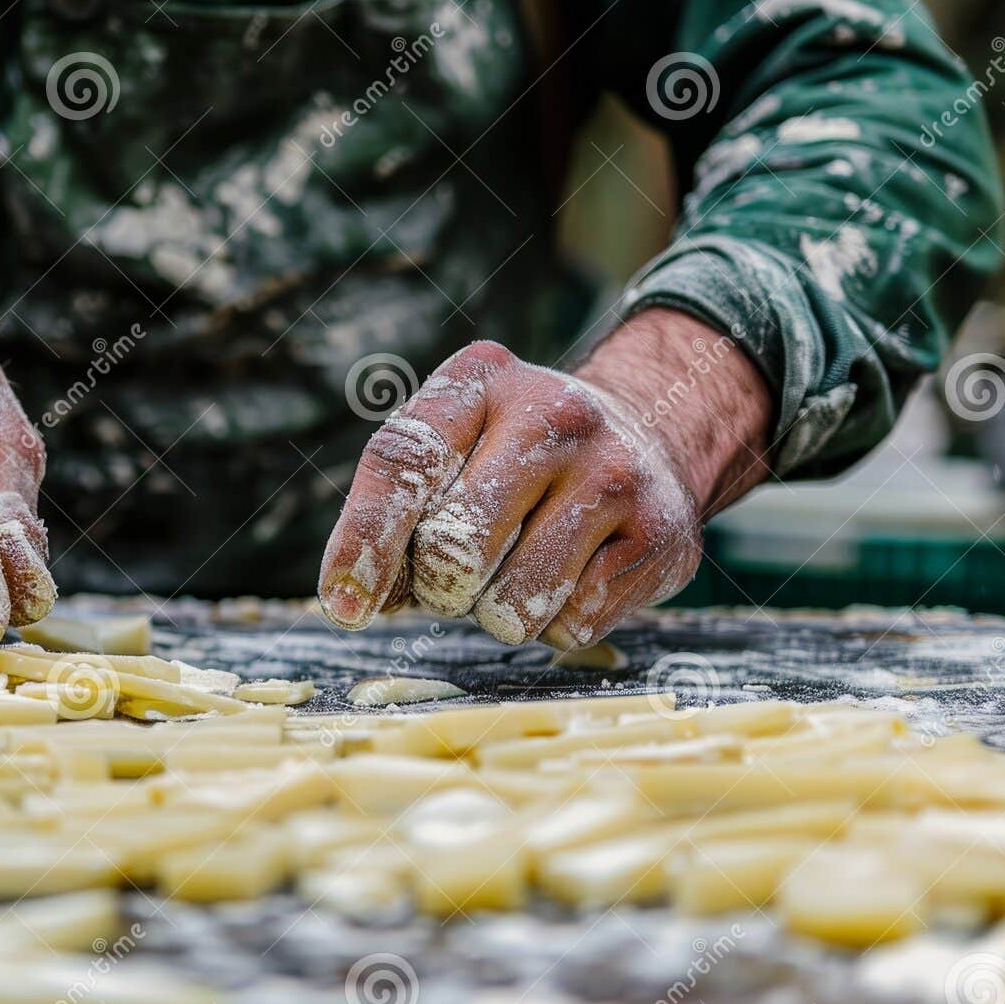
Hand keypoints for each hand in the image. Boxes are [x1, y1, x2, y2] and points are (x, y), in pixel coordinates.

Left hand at [318, 309, 773, 647]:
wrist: (645, 437)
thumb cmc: (513, 460)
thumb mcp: (451, 451)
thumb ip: (394, 516)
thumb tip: (352, 600)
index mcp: (481, 380)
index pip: (403, 460)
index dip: (366, 540)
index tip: (344, 606)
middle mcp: (554, 414)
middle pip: (455, 546)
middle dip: (440, 586)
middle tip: (459, 573)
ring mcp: (615, 472)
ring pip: (516, 601)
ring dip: (499, 612)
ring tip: (519, 570)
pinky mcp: (660, 534)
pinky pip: (573, 623)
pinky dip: (556, 621)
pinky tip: (572, 576)